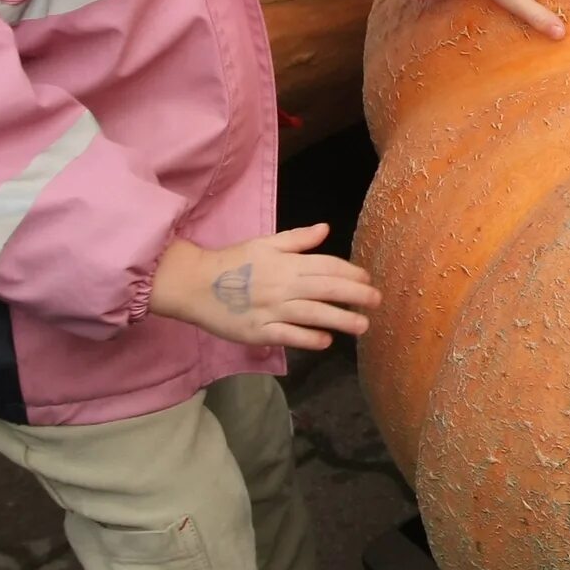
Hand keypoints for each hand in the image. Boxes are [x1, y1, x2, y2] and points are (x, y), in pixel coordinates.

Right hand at [153, 224, 377, 350]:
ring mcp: (271, 310)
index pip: (326, 266)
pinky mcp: (258, 332)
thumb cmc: (232, 262)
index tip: (368, 280)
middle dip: (355, 294)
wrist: (192, 283)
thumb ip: (297, 239)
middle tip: (377, 301)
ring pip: (312, 314)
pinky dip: (308, 338)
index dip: (350, 272)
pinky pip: (288, 335)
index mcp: (285, 262)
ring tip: (363, 326)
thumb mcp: (265, 243)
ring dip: (340, 319)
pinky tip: (326, 341)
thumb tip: (325, 228)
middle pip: (326, 289)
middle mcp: (282, 285)